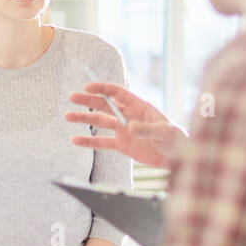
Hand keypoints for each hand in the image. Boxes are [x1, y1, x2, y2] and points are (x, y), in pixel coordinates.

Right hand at [66, 81, 186, 169]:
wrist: (178, 158)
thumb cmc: (177, 140)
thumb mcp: (165, 133)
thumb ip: (148, 129)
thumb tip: (130, 126)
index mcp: (139, 106)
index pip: (117, 93)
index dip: (102, 88)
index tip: (87, 87)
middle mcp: (128, 115)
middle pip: (104, 104)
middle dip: (88, 100)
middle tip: (72, 97)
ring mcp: (123, 130)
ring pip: (99, 121)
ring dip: (83, 118)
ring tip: (67, 116)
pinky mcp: (122, 145)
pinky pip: (101, 142)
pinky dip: (88, 141)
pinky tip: (75, 140)